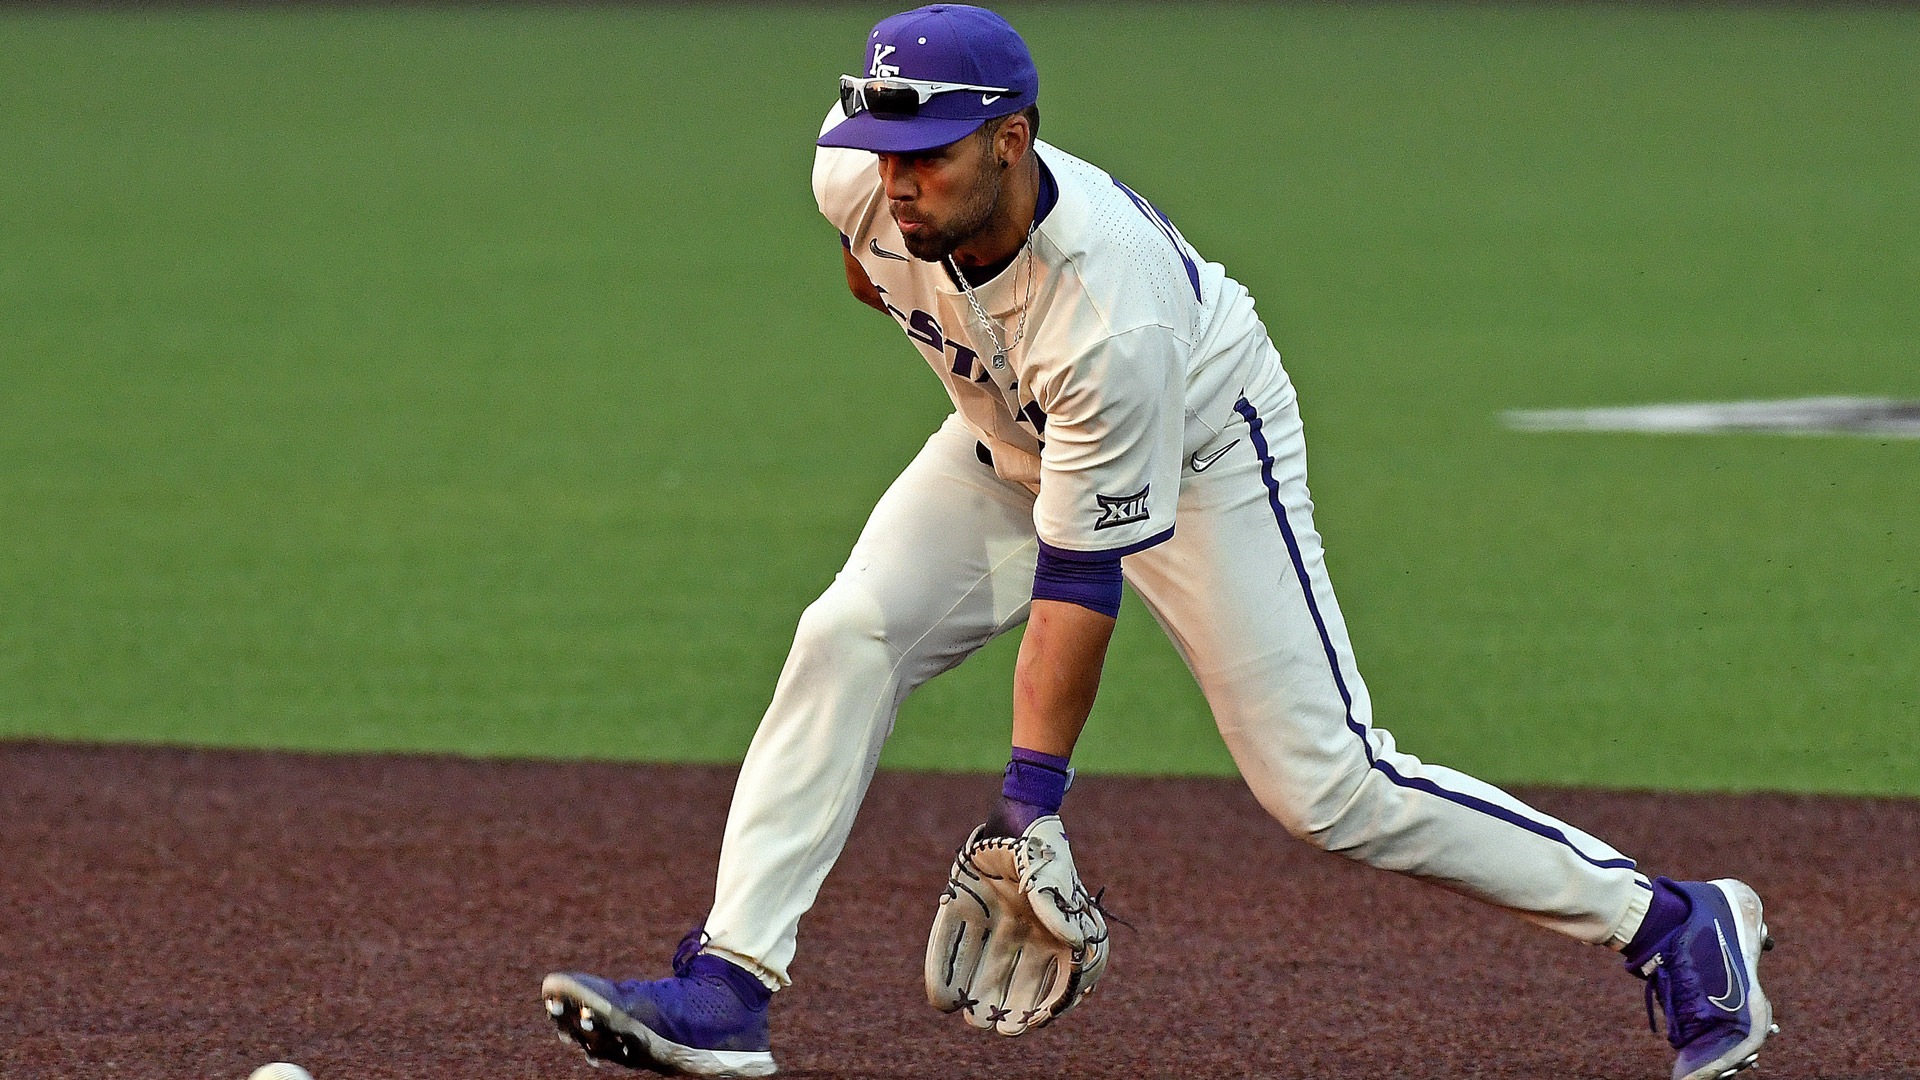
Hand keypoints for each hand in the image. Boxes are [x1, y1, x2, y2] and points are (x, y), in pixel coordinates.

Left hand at [924, 815, 1109, 1035]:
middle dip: (1010, 1011)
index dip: (1046, 1007)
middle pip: (1022, 986)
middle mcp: (1026, 937)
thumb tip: (1076, 945)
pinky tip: (939, 994)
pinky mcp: (964, 912)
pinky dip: (947, 971)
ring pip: (988, 974)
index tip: (1031, 1022)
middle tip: (997, 1028)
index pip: (1058, 983)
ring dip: (981, 998)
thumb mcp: (1053, 874)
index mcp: (1056, 936)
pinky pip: (954, 947)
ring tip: (970, 1020)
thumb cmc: (1042, 846)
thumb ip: (1057, 907)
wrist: (1013, 813)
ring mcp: (995, 927)